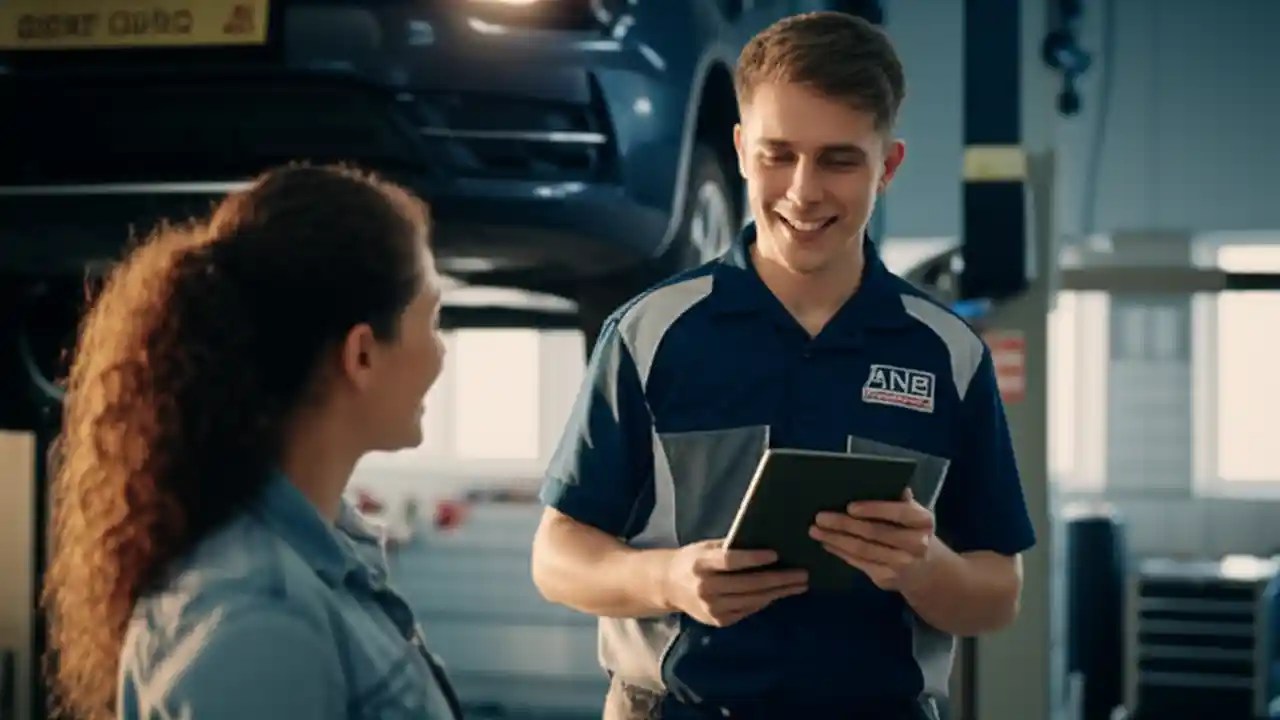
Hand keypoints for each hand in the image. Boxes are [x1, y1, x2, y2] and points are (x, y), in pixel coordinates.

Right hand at [662, 539, 808, 626]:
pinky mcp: (719, 621)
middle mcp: (706, 588)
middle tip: (802, 573)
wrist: (669, 586)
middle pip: (748, 584)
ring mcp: (713, 608)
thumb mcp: (705, 547)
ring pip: (752, 600)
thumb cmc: (693, 560)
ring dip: (779, 593)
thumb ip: (730, 547)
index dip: (753, 558)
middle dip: (778, 579)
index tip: (776, 554)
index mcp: (701, 564)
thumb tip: (765, 542)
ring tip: (799, 585)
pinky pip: (748, 610)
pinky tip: (780, 593)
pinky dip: (765, 601)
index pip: (730, 561)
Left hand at [809, 488, 934, 591]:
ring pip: (862, 550)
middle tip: (820, 517)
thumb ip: (897, 498)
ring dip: (835, 540)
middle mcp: (916, 544)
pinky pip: (858, 563)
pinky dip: (840, 552)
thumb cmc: (913, 531)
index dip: (874, 509)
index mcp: (923, 521)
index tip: (850, 507)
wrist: (928, 571)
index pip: (898, 512)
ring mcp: (901, 564)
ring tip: (815, 531)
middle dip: (844, 524)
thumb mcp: (913, 513)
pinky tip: (827, 544)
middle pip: (874, 532)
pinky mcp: (886, 579)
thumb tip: (876, 480)